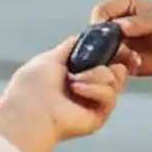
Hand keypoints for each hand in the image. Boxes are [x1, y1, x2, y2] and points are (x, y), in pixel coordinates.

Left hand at [0, 36, 134, 151]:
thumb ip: (71, 46)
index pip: (104, 60)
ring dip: (96, 76)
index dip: (114, 51)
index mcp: (75, 74)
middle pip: (117, 70)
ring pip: (114, 80)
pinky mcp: (99, 115)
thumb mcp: (52, 56)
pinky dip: (95, 90)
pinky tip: (78, 90)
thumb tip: (85, 36)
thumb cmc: (32, 87)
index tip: (119, 44)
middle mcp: (87, 88)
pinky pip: (110, 97)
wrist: (31, 111)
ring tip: (75, 82)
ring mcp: (93, 102)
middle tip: (99, 62)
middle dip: (113, 63)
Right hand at [90, 0, 151, 77]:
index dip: (100, 23)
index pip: (101, 11)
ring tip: (133, 57)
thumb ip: (141, 23)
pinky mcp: (116, 59)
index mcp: (122, 4)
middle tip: (121, 51)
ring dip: (113, 57)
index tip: (107, 36)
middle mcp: (114, 22)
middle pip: (94, 32)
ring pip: (98, 50)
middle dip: (104, 44)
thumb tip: (121, 26)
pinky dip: (118, 67)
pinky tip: (135, 64)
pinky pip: (108, 64)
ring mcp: (113, 41)